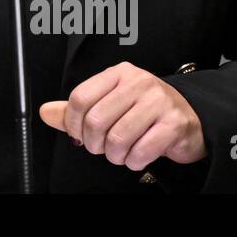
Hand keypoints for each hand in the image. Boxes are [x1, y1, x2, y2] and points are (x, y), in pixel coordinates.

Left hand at [39, 62, 206, 171]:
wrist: (191, 118)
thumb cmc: (145, 111)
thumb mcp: (110, 102)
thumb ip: (77, 109)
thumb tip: (45, 112)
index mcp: (118, 74)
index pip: (80, 97)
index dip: (72, 124)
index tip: (78, 135)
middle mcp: (138, 82)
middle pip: (96, 120)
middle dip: (94, 144)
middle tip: (102, 148)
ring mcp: (158, 102)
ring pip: (117, 138)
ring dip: (115, 155)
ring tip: (121, 153)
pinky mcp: (174, 124)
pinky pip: (141, 151)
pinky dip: (134, 162)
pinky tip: (137, 157)